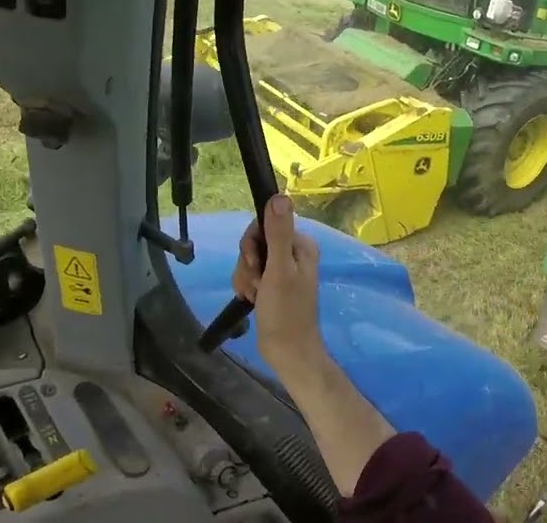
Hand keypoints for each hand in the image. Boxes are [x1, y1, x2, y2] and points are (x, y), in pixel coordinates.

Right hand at [232, 194, 322, 365]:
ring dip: (245, 277)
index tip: (254, 263)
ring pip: (249, 259)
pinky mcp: (272, 284)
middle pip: (255, 242)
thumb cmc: (285, 311)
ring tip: (254, 295)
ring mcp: (282, 269)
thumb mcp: (279, 270)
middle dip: (247, 264)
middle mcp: (294, 252)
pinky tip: (250, 300)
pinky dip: (245, 286)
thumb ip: (278, 233)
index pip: (265, 224)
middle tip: (256, 284)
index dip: (252, 244)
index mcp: (301, 244)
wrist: (287, 350)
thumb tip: (279, 196)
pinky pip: (250, 274)